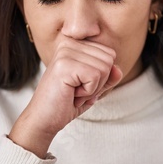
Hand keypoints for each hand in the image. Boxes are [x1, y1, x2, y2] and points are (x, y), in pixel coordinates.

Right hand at [8, 38, 122, 156]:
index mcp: (75, 44)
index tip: (81, 85)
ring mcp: (65, 52)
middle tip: (77, 91)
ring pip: (104, 68)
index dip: (101, 76)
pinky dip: (88, 92)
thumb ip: (109, 77)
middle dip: (99, 83)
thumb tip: (118, 69)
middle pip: (109, 60)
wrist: (44, 120)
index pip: (109, 54)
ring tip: (73, 92)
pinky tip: (71, 94)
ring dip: (92, 89)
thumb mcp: (94, 89)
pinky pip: (95, 76)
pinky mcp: (64, 64)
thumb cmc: (67, 103)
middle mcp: (69, 43)